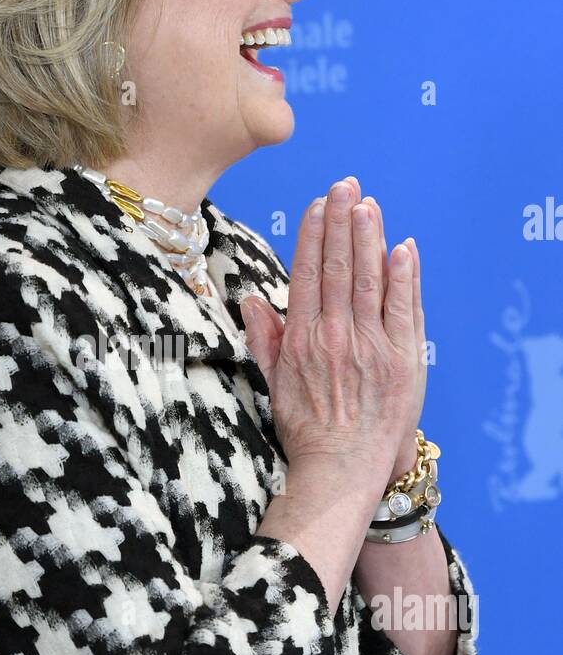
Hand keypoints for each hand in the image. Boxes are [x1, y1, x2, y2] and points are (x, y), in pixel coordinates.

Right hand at [240, 175, 422, 486]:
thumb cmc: (306, 429)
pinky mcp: (402, 359)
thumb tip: (251, 300)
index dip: (314, 234)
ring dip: (370, 237)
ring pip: (370, 279)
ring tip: (368, 203)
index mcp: (302, 338)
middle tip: (346, 186)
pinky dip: (404, 276)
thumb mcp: (272, 383)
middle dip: (342, 221)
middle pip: (340, 266)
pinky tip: (402, 247)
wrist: (341, 469)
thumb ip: (264, 338)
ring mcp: (371, 346)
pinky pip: (404, 308)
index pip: (307, 272)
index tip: (318, 205)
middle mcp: (335, 335)